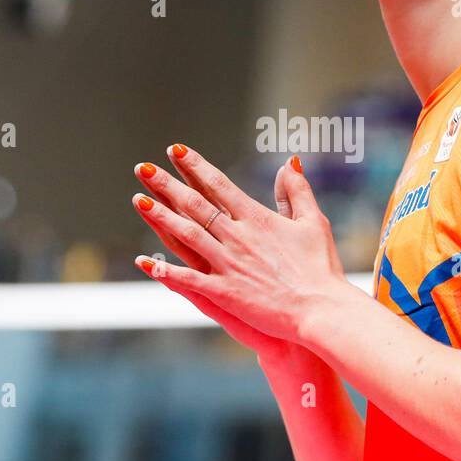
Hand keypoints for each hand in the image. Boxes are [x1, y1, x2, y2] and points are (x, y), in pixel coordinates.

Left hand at [130, 144, 347, 345]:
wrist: (321, 309)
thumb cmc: (320, 268)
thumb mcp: (314, 222)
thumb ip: (296, 192)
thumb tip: (288, 163)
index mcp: (257, 219)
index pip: (219, 185)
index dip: (195, 166)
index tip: (176, 151)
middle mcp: (238, 237)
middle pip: (195, 205)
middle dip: (167, 185)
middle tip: (143, 168)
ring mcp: (229, 265)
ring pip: (186, 236)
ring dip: (160, 218)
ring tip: (138, 200)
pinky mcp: (225, 293)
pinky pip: (189, 280)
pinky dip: (165, 272)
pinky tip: (145, 263)